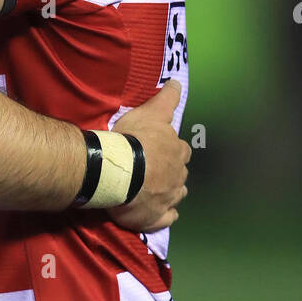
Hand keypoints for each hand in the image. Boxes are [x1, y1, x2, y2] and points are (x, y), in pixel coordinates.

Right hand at [109, 79, 189, 231]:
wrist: (120, 172)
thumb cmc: (133, 140)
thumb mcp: (151, 112)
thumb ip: (166, 99)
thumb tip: (177, 82)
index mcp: (177, 151)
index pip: (181, 149)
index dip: (172, 149)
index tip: (161, 149)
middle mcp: (178, 175)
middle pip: (181, 173)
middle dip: (173, 172)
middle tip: (155, 171)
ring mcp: (169, 198)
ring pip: (177, 196)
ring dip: (170, 193)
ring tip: (155, 193)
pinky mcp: (157, 217)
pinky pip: (166, 218)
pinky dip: (164, 216)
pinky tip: (157, 214)